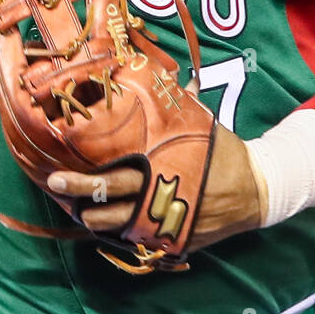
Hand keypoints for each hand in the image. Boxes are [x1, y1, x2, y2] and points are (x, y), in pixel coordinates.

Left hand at [46, 122, 264, 254]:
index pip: (114, 177)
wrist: (258, 190)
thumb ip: (175, 105)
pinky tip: (106, 220)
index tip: (56, 171)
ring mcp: (164, 226)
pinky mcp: (171, 241)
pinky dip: (119, 231)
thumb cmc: (223, 151)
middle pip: (109, 204)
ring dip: (94, 217)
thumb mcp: (200, 124)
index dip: (82, 177)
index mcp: (162, 169)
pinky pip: (136, 240)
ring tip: (76, 205)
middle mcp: (158, 201)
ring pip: (116, 228)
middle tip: (55, 184)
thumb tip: (154, 72)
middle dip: (79, 193)